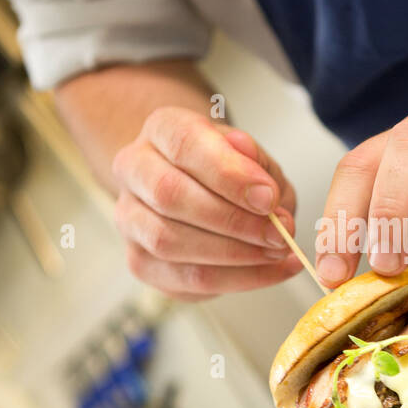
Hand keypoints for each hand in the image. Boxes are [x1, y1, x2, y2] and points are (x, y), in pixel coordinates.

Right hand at [112, 109, 302, 297]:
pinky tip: (273, 270)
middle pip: (169, 195)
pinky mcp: (140, 261)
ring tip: (276, 251)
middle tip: (278, 232)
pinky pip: (186, 278)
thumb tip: (263, 190)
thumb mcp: (252, 155)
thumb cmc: (227, 170)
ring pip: (170, 241)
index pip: (184, 145)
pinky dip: (238, 279)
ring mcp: (129, 218)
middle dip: (232, 220)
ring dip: (234, 254)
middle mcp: (134, 169)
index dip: (229, 175)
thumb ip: (258, 165)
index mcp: (161, 129)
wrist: (200, 190)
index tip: (268, 198)